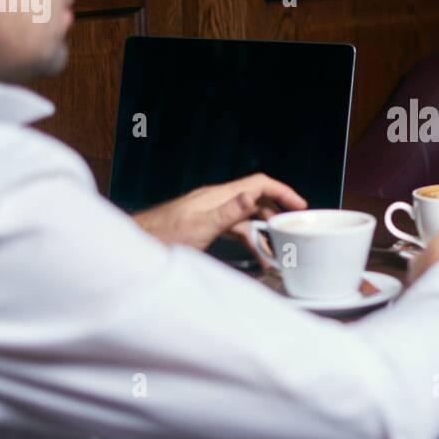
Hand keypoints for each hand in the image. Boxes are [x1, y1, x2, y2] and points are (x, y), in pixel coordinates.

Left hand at [132, 174, 306, 251]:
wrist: (139, 244)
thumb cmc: (163, 236)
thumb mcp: (200, 227)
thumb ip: (227, 213)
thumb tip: (249, 196)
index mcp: (218, 196)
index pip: (258, 184)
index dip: (282, 191)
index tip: (299, 205)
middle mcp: (217, 200)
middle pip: (256, 199)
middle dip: (277, 213)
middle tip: (294, 229)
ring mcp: (211, 212)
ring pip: (246, 216)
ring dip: (263, 231)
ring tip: (277, 250)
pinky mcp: (206, 224)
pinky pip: (235, 228)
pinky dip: (248, 239)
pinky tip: (255, 254)